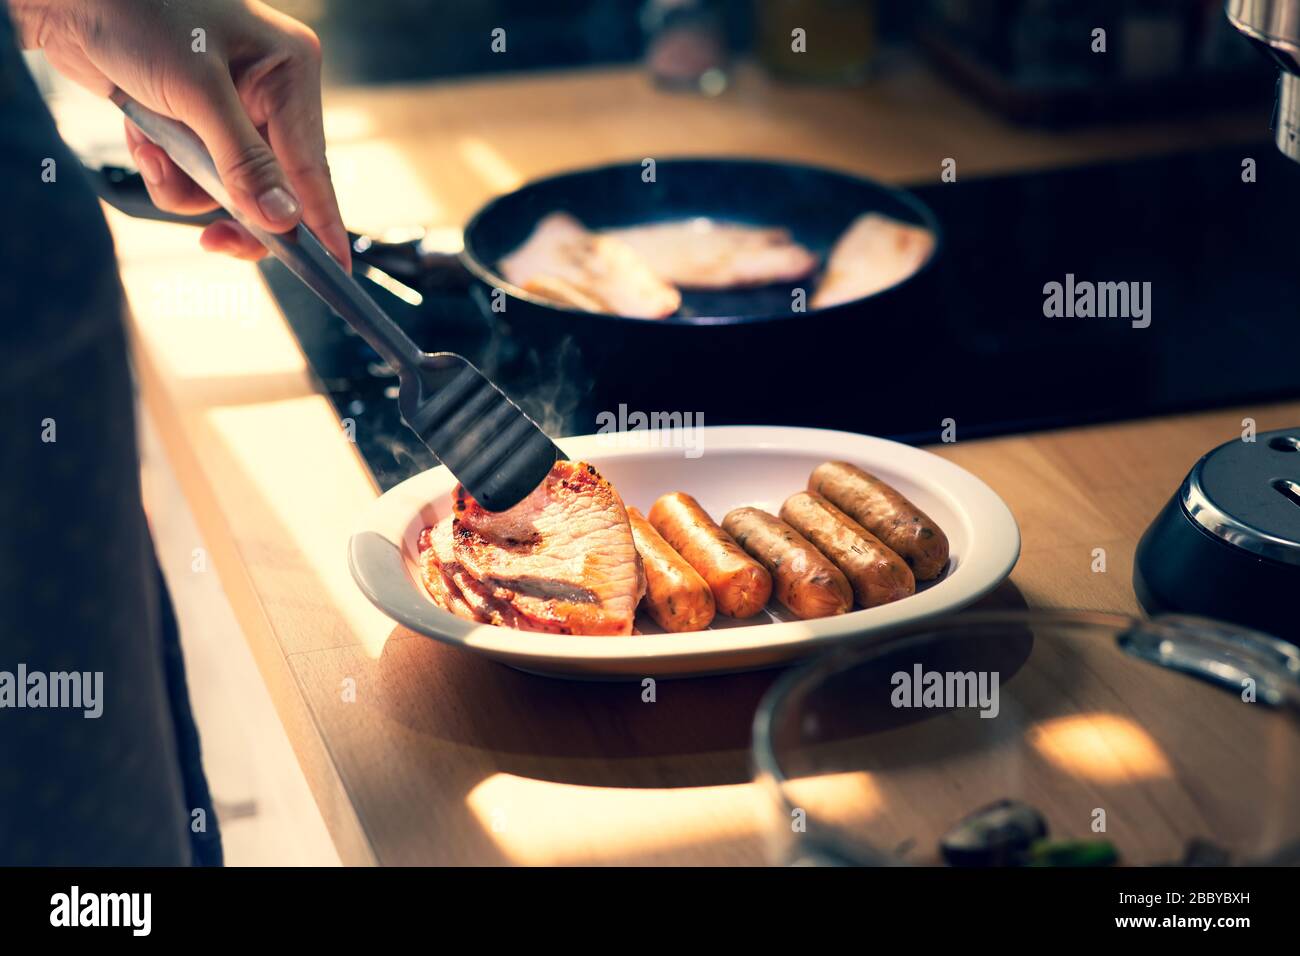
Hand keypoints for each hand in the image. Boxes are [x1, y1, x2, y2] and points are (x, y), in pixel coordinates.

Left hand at [15, 0, 349, 265]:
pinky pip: (194, 175)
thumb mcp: (196, 92)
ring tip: (151, 148)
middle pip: (272, 186)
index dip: (320, 222)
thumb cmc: (137, 12)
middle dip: (231, 204)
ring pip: (228, 188)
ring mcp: (231, 110)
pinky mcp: (195, 122)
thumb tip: (284, 221)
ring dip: (183, 182)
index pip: (312, 165)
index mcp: (289, 72)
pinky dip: (163, 166)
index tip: (335, 270)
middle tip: (214, 240)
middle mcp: (268, 92)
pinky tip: (140, 134)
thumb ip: (244, 162)